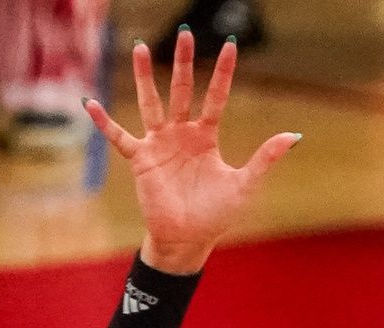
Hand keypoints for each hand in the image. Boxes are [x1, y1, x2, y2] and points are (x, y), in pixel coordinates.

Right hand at [85, 32, 298, 275]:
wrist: (188, 239)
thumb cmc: (216, 214)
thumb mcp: (244, 184)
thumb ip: (265, 158)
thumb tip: (293, 136)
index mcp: (206, 136)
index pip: (216, 96)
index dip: (224, 72)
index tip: (232, 44)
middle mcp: (181, 133)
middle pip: (183, 90)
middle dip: (184, 62)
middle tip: (186, 32)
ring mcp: (159, 144)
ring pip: (151, 103)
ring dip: (145, 77)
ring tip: (141, 47)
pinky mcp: (141, 160)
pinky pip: (120, 137)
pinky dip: (105, 123)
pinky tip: (91, 103)